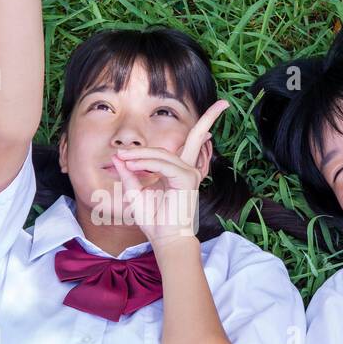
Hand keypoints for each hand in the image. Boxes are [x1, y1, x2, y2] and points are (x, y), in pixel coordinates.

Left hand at [111, 100, 228, 247]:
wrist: (165, 240)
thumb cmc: (154, 221)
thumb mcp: (134, 193)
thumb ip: (129, 174)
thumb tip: (118, 157)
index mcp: (179, 172)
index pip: (183, 147)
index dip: (156, 143)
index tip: (122, 156)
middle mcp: (188, 170)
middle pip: (197, 138)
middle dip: (210, 119)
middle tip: (224, 103)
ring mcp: (190, 174)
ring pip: (162, 155)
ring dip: (140, 155)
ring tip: (122, 159)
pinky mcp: (187, 180)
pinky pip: (163, 165)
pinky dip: (146, 163)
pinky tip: (132, 165)